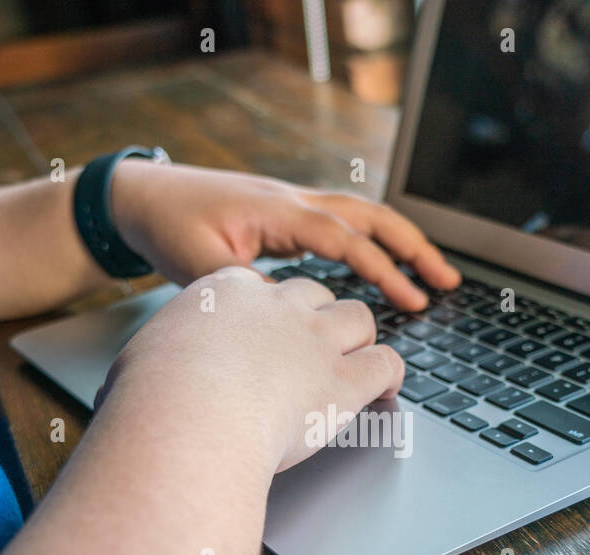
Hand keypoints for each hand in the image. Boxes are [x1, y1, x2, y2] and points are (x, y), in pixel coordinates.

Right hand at [100, 266, 403, 472]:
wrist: (184, 419)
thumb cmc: (151, 399)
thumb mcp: (144, 360)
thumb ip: (160, 363)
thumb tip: (135, 390)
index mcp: (227, 291)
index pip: (265, 290)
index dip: (271, 315)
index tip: (268, 335)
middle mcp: (279, 305)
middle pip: (317, 296)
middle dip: (319, 321)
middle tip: (316, 350)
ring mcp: (316, 339)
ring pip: (361, 318)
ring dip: (361, 340)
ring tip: (359, 363)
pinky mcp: (345, 380)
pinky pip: (388, 363)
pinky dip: (392, 376)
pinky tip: (388, 391)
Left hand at [109, 162, 459, 311]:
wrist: (142, 197)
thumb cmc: (168, 226)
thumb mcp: (199, 267)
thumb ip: (247, 292)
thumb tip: (287, 323)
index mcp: (277, 211)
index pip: (346, 239)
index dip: (382, 270)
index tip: (412, 300)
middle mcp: (293, 200)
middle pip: (371, 216)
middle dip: (413, 247)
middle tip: (448, 280)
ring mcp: (293, 203)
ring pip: (362, 215)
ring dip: (400, 242)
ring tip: (432, 274)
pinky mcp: (287, 215)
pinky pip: (342, 224)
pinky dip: (371, 242)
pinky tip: (383, 268)